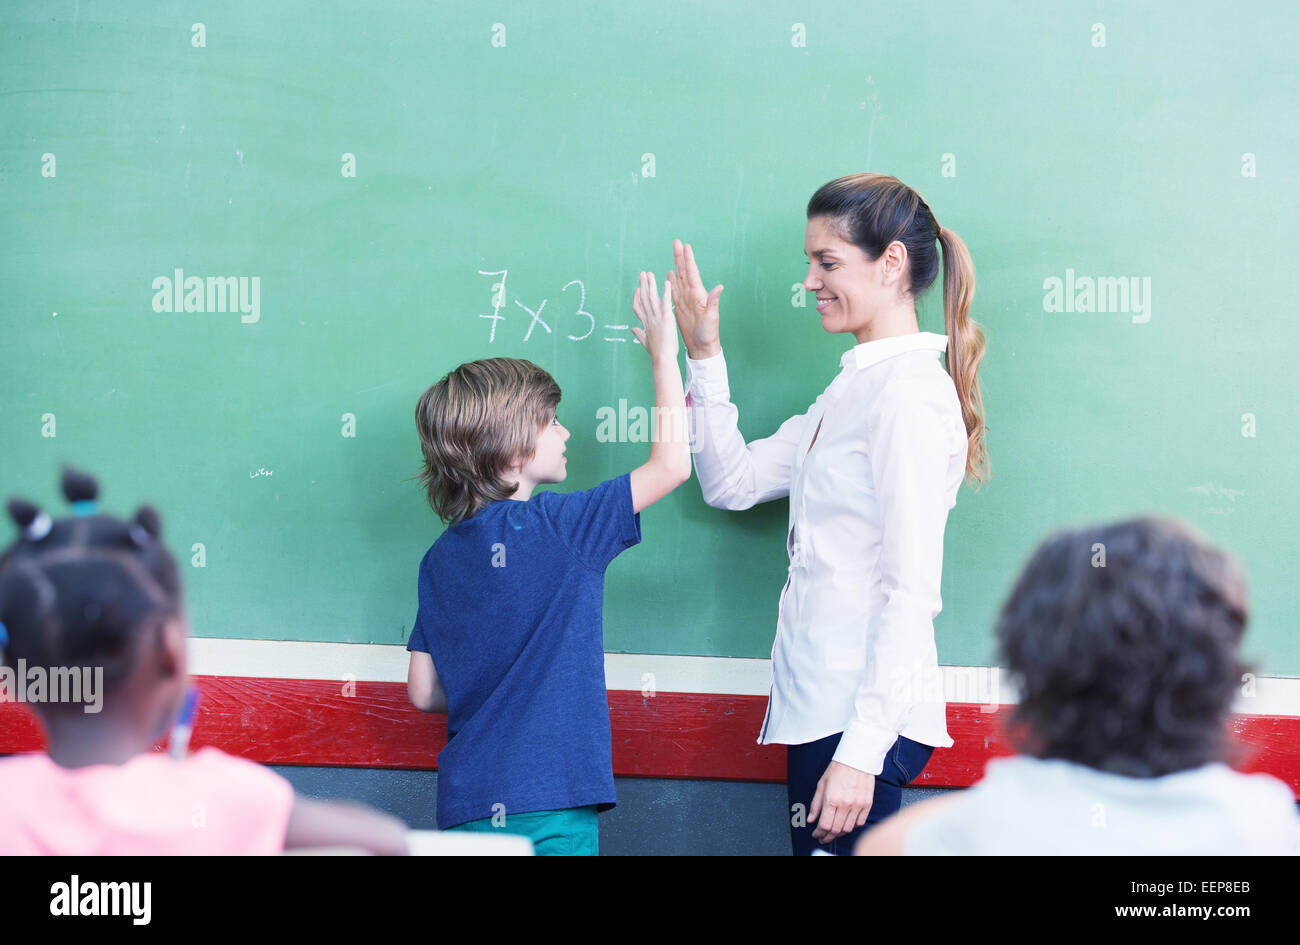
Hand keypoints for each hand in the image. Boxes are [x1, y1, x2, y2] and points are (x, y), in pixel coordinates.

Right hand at [630, 270, 677, 361]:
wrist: (663, 358)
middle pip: (644, 298)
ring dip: (651, 284)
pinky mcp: (666, 318)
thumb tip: (632, 329)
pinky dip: (666, 291)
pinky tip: (667, 282)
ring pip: (652, 297)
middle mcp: (649, 318)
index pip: (638, 308)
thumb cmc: (657, 354)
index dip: (637, 298)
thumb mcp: (645, 343)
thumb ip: (639, 334)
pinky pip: (665, 302)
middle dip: (643, 285)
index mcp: (645, 324)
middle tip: (642, 274)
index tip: (637, 289)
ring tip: (649, 273)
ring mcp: (656, 317)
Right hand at [668, 239, 722, 358]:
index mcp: (699, 295)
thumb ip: (713, 301)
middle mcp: (692, 294)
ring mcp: (685, 300)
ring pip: (678, 278)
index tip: (685, 246)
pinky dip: (671, 281)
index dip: (688, 259)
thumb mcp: (712, 317)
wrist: (702, 346)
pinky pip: (674, 290)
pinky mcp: (679, 307)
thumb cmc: (709, 333)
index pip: (692, 273)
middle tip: (676, 242)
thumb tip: (720, 287)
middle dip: (680, 257)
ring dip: (675, 264)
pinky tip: (669, 273)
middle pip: (684, 271)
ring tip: (674, 253)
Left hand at [809, 760, 874, 844]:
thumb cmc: (838, 768)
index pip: (825, 825)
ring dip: (839, 833)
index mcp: (832, 799)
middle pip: (836, 830)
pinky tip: (846, 823)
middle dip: (827, 837)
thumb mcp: (821, 785)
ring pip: (848, 829)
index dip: (819, 833)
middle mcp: (845, 804)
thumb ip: (815, 804)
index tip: (816, 834)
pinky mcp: (867, 804)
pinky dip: (852, 826)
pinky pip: (860, 822)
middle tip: (823, 837)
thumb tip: (810, 819)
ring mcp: (858, 805)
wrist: (857, 758)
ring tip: (833, 831)